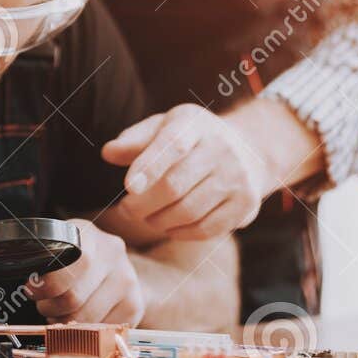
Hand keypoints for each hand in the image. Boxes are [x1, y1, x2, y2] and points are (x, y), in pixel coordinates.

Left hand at [32, 219, 144, 325]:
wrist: (114, 268)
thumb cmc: (74, 261)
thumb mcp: (59, 249)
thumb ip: (44, 261)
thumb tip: (30, 286)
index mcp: (88, 235)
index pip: (74, 262)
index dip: (48, 283)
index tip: (32, 290)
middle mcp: (113, 255)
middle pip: (74, 298)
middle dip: (51, 308)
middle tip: (45, 306)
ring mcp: (127, 281)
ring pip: (86, 320)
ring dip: (66, 323)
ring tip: (62, 313)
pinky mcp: (134, 306)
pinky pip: (101, 331)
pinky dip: (86, 332)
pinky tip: (82, 320)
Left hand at [102, 103, 273, 238]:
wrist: (249, 150)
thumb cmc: (194, 139)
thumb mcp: (165, 128)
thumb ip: (135, 140)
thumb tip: (108, 153)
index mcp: (196, 124)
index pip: (173, 145)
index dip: (149, 166)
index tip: (129, 187)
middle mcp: (222, 148)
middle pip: (175, 186)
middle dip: (143, 205)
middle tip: (127, 210)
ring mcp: (238, 178)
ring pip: (188, 211)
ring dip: (158, 221)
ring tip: (146, 217)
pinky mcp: (246, 204)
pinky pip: (206, 229)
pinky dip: (181, 232)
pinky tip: (169, 226)